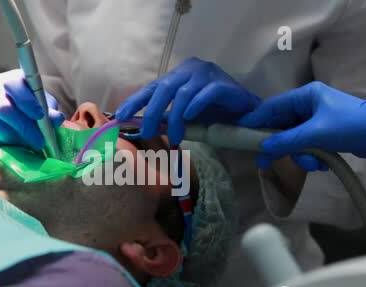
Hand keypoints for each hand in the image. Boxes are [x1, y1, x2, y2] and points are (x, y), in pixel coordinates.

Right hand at [0, 69, 64, 149]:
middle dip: (23, 129)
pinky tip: (8, 141)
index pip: (15, 85)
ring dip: (13, 140)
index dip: (27, 102)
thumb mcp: (43, 105)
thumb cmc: (30, 105)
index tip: (40, 117)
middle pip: (3, 109)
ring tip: (25, 144)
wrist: (9, 105)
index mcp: (13, 78)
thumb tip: (57, 119)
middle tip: (38, 143)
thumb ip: (50, 111)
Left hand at [116, 57, 260, 144]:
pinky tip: (190, 118)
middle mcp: (190, 69)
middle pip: (164, 88)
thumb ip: (167, 118)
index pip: (152, 87)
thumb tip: (143, 128)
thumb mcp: (185, 117)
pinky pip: (206, 93)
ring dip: (176, 117)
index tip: (120, 116)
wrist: (245, 114)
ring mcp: (208, 74)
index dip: (135, 101)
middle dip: (153, 112)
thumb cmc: (214, 114)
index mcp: (178, 75)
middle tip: (147, 132)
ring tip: (175, 137)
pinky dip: (196, 106)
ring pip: (183, 94)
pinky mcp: (223, 84)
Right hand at [239, 81, 365, 167]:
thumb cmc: (352, 126)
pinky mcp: (326, 133)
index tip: (241, 134)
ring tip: (314, 163)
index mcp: (307, 95)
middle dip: (281, 146)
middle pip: (282, 126)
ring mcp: (318, 120)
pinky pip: (308, 146)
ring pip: (295, 140)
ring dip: (300, 155)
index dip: (256, 121)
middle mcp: (310, 105)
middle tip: (266, 163)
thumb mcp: (316, 134)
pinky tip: (323, 163)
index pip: (272, 107)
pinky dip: (312, 156)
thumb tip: (263, 147)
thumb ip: (287, 140)